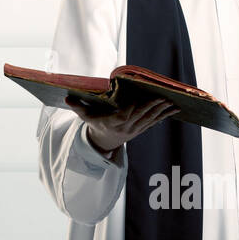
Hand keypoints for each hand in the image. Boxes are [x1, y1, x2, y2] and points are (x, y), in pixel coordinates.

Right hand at [63, 94, 180, 157]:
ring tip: (173, 103)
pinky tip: (173, 110)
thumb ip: (77, 107)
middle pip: (141, 117)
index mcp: (114, 123)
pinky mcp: (141, 130)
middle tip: (164, 98)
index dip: (134, 109)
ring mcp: (135, 130)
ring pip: (150, 120)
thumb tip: (65, 98)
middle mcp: (126, 128)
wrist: (104, 141)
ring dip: (162, 112)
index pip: (125, 116)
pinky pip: (154, 122)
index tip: (140, 100)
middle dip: (153, 107)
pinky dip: (164, 116)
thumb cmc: (96, 124)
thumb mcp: (86, 116)